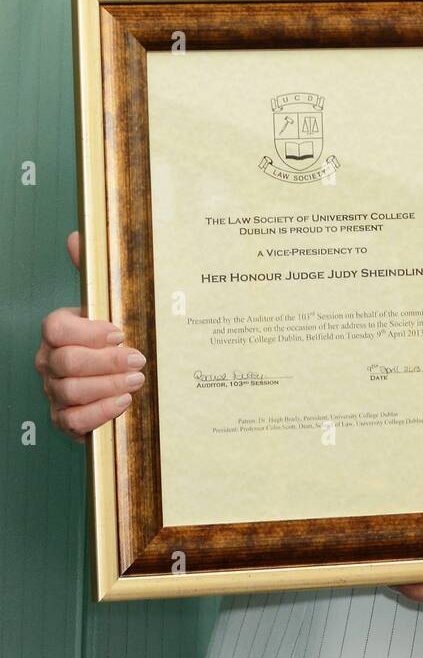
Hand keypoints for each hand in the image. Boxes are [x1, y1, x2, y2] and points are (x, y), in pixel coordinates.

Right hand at [34, 231, 146, 442]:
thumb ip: (91, 271)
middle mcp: (48, 361)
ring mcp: (54, 391)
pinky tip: (123, 402)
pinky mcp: (64, 418)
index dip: (88, 331)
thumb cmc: (109, 335)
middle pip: (67, 362)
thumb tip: (77, 236)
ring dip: (108, 386)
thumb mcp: (105, 302)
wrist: (113, 373)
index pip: (57, 328)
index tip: (121, 331)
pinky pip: (73, 421)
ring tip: (138, 380)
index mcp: (56, 330)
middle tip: (139, 359)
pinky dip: (100, 413)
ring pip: (71, 391)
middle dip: (106, 362)